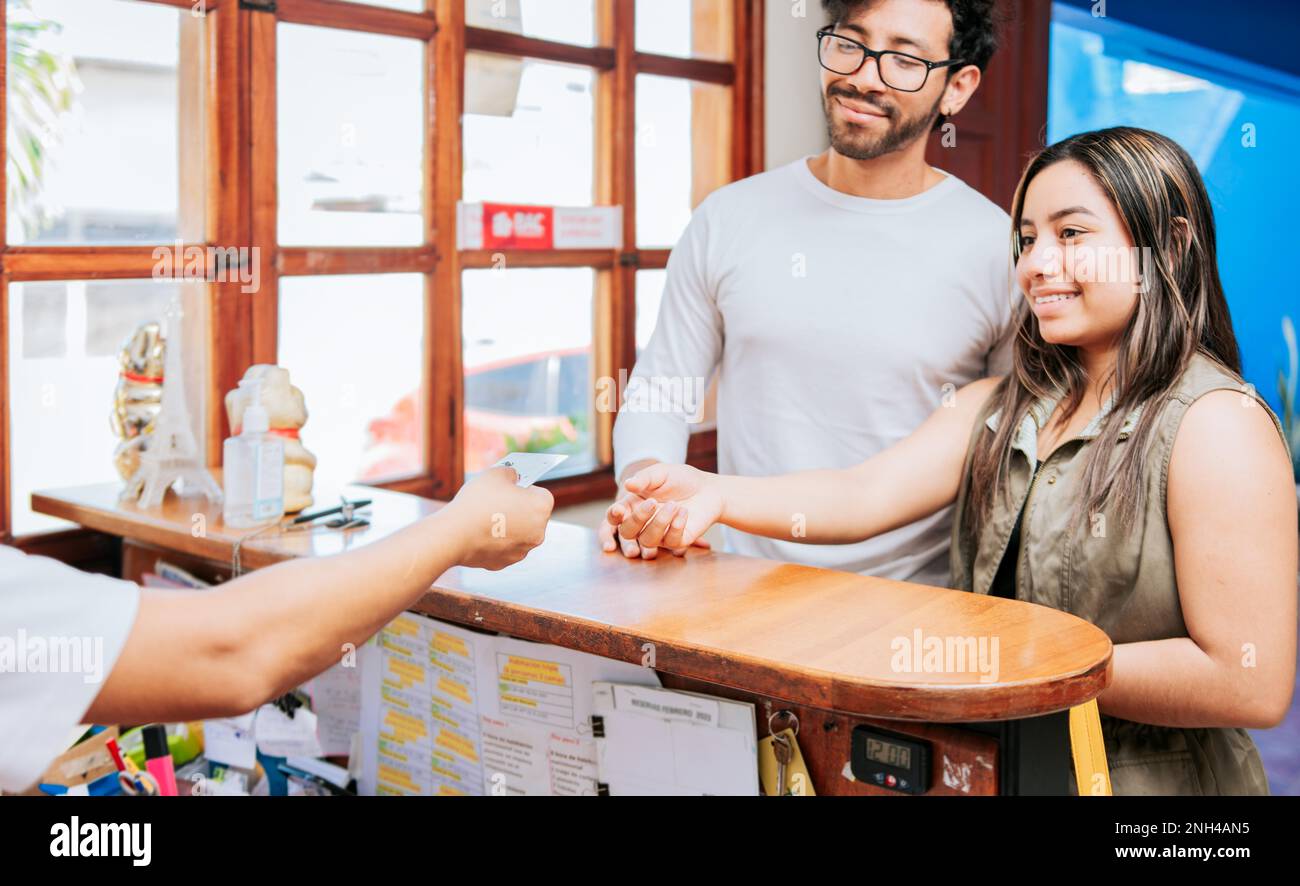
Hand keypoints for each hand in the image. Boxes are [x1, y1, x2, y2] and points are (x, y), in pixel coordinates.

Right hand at [441, 467, 553, 570]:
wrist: (455, 534)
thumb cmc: (478, 502)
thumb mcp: (496, 473)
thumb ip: (511, 473)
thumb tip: (514, 477)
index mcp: (541, 507)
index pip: (541, 494)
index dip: (526, 488)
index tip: (511, 487)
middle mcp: (538, 532)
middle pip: (531, 515)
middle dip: (518, 508)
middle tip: (498, 500)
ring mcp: (522, 550)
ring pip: (518, 533)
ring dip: (508, 525)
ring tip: (486, 516)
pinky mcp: (506, 562)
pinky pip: (503, 547)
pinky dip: (495, 540)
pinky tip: (480, 532)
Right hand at [606, 463, 722, 553]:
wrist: (708, 488)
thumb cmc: (681, 479)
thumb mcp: (661, 473)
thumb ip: (644, 478)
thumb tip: (628, 484)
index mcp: (633, 505)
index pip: (615, 517)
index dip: (614, 516)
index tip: (620, 510)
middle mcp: (643, 523)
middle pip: (627, 532)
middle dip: (637, 519)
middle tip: (652, 502)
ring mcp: (659, 534)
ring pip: (648, 540)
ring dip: (659, 522)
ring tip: (675, 505)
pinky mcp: (677, 541)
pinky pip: (671, 542)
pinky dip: (676, 526)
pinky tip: (684, 512)